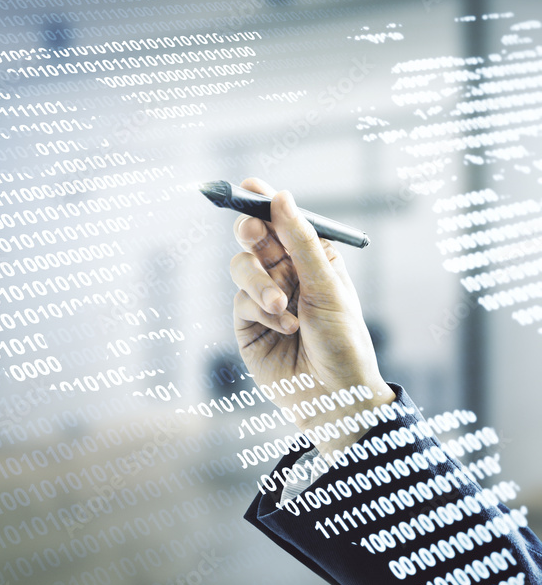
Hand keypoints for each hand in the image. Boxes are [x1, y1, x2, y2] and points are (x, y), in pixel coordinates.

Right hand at [229, 178, 393, 454]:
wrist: (334, 399)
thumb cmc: (343, 342)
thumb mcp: (327, 286)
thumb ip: (299, 242)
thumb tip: (281, 197)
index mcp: (312, 259)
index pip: (284, 222)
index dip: (265, 203)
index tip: (250, 186)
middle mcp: (286, 275)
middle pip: (254, 239)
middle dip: (252, 235)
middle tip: (252, 233)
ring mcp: (263, 299)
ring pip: (241, 269)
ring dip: (259, 283)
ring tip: (281, 307)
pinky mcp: (247, 325)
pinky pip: (240, 302)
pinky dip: (260, 311)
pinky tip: (284, 328)